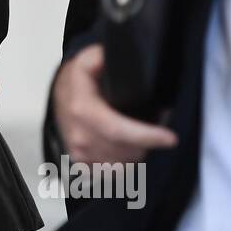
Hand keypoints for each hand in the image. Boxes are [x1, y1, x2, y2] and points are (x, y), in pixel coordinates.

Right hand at [51, 45, 176, 164]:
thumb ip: (102, 56)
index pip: (118, 130)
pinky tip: (129, 150)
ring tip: (144, 137)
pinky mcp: (82, 165)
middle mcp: (80, 135)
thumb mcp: (89, 60)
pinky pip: (112, 174)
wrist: (60, 96)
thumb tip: (115, 58)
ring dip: (138, 153)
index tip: (170, 138)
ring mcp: (79, 152)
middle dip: (148, 142)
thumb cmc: (80, 81)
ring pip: (122, 166)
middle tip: (160, 129)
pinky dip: (125, 164)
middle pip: (126, 152)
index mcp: (83, 110)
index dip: (146, 136)